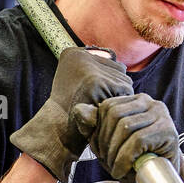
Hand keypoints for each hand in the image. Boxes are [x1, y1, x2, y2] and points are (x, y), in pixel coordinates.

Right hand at [10, 47, 132, 182]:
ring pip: (125, 80)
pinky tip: (104, 109)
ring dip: (119, 96)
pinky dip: (120, 103)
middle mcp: (80, 56)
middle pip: (120, 69)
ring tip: (99, 105)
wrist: (58, 129)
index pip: (111, 61)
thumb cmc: (71, 108)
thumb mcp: (75, 80)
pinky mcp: (97, 82)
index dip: (107, 82)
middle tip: (96, 101)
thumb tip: (116, 59)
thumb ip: (94, 67)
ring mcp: (89, 68)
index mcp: (72, 53)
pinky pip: (125, 90)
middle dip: (115, 87)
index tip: (90, 94)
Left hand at [71, 93, 183, 182]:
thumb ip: (93, 126)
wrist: (161, 179)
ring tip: (113, 168)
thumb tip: (79, 110)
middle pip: (116, 115)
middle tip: (105, 161)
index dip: (98, 130)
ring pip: (126, 127)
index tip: (99, 150)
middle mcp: (151, 103)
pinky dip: (124, 159)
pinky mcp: (168, 131)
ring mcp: (162, 115)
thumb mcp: (109, 142)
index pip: (108, 106)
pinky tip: (121, 171)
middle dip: (105, 141)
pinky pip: (138, 141)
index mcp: (136, 101)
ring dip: (114, 153)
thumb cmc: (134, 159)